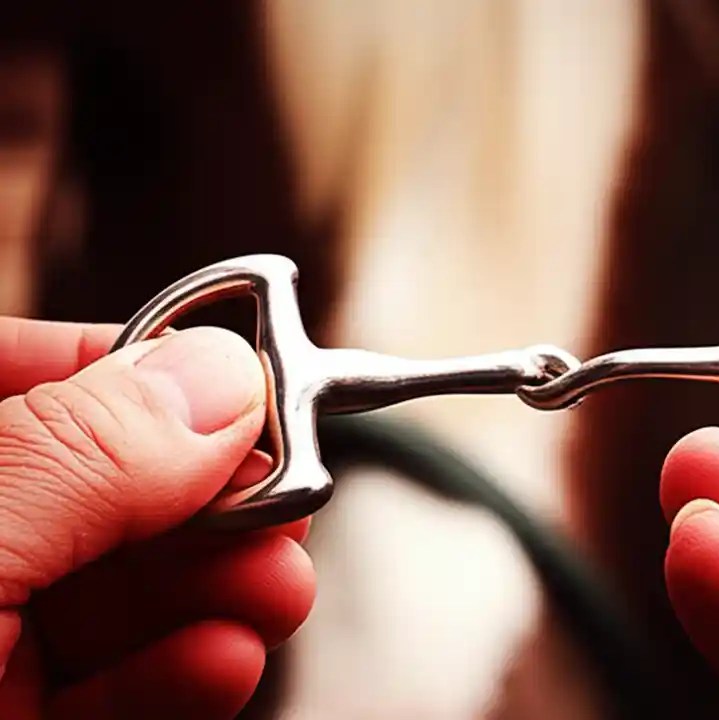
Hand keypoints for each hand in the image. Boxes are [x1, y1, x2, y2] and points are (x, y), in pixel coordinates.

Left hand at [0, 321, 314, 718]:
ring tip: (278, 590)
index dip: (136, 362)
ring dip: (219, 589)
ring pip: (119, 588)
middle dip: (208, 496)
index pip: (24, 369)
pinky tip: (224, 660)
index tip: (239, 381)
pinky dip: (183, 675)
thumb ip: (81, 457)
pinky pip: (111, 688)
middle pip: (100, 483)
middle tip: (281, 503)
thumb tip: (217, 375)